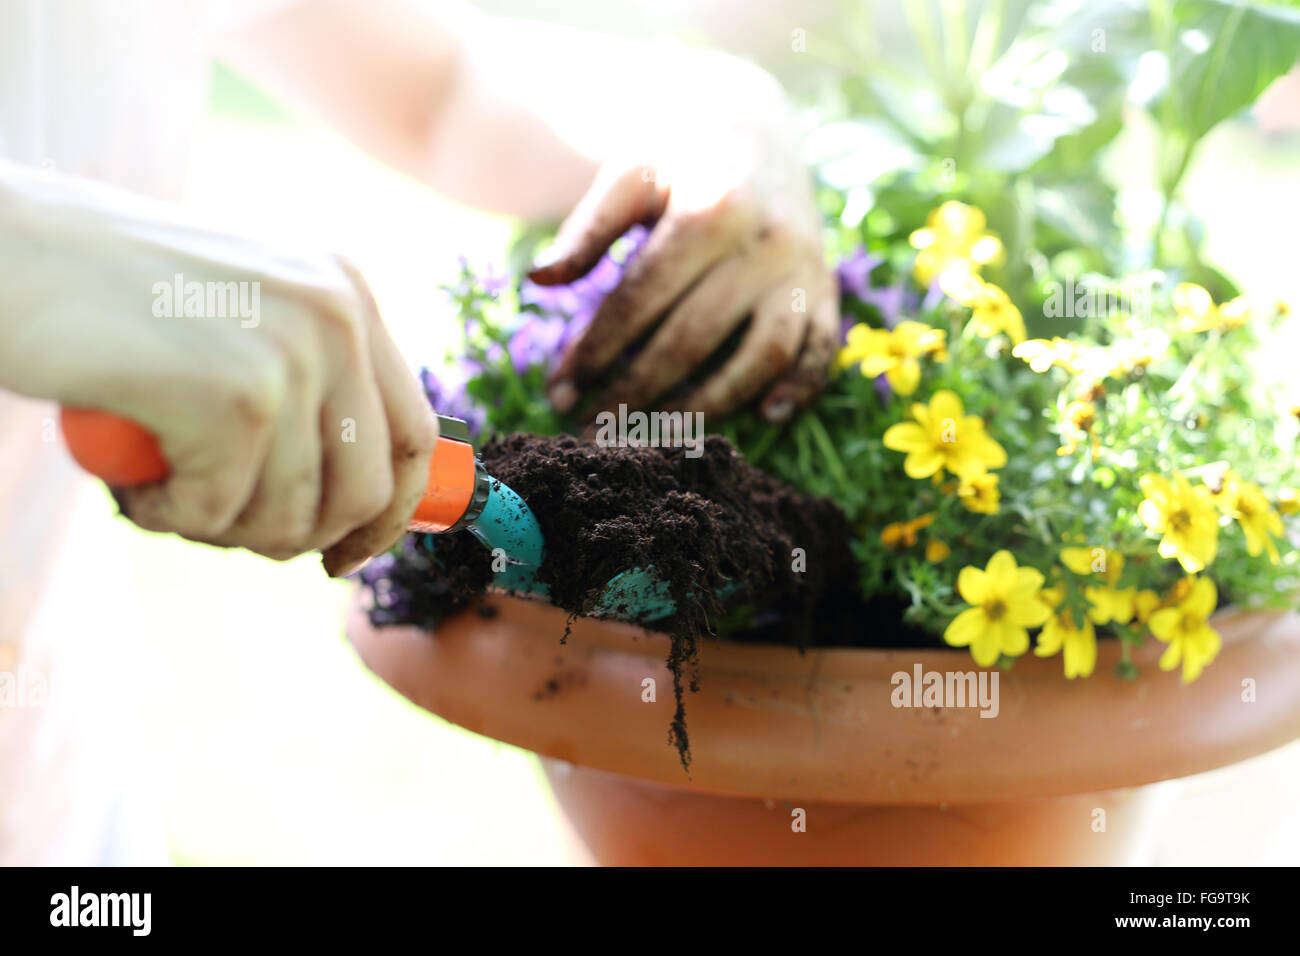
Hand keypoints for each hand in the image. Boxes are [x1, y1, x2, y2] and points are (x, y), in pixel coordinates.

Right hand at [0, 164, 436, 574]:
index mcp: (349, 294)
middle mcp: (337, 317)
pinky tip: (129, 475)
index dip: (391, 514)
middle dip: (300, 535)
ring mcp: (293, 355)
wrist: (6, 252)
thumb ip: (309, 380)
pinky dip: (166, 515)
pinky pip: (219, 513)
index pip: (416, 436)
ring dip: (217, 526)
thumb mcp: (243, 315)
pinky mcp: (236, 398)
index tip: (348, 553)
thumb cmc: (112, 297)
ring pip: (290, 516)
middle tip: (226, 523)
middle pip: (366, 491)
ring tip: (160, 480)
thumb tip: (360, 503)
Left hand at [528, 90, 837, 423]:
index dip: (597, 350)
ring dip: (708, 404)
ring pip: (760, 356)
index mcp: (712, 209)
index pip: (643, 300)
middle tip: (591, 424)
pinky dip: (800, 387)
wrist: (752, 122)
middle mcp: (765, 242)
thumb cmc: (676, 153)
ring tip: (655, 432)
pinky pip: (820, 349)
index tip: (559, 390)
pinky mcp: (824, 287)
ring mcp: (802, 269)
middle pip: (693, 338)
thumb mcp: (629, 173)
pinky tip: (764, 417)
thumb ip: (588, 229)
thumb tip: (540, 280)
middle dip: (635, 389)